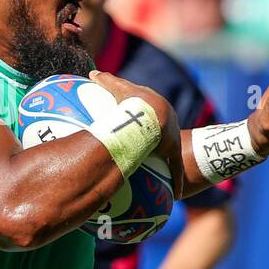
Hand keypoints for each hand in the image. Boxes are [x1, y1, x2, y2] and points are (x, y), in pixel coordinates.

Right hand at [89, 70, 184, 198]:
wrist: (152, 113)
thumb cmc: (134, 100)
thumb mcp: (118, 88)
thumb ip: (106, 81)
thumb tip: (91, 73)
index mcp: (158, 109)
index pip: (154, 112)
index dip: (151, 117)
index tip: (146, 123)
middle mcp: (169, 125)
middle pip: (165, 134)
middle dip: (163, 141)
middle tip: (155, 149)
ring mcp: (173, 138)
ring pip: (173, 152)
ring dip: (171, 163)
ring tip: (167, 177)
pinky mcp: (174, 151)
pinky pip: (175, 168)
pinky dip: (176, 181)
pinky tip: (177, 194)